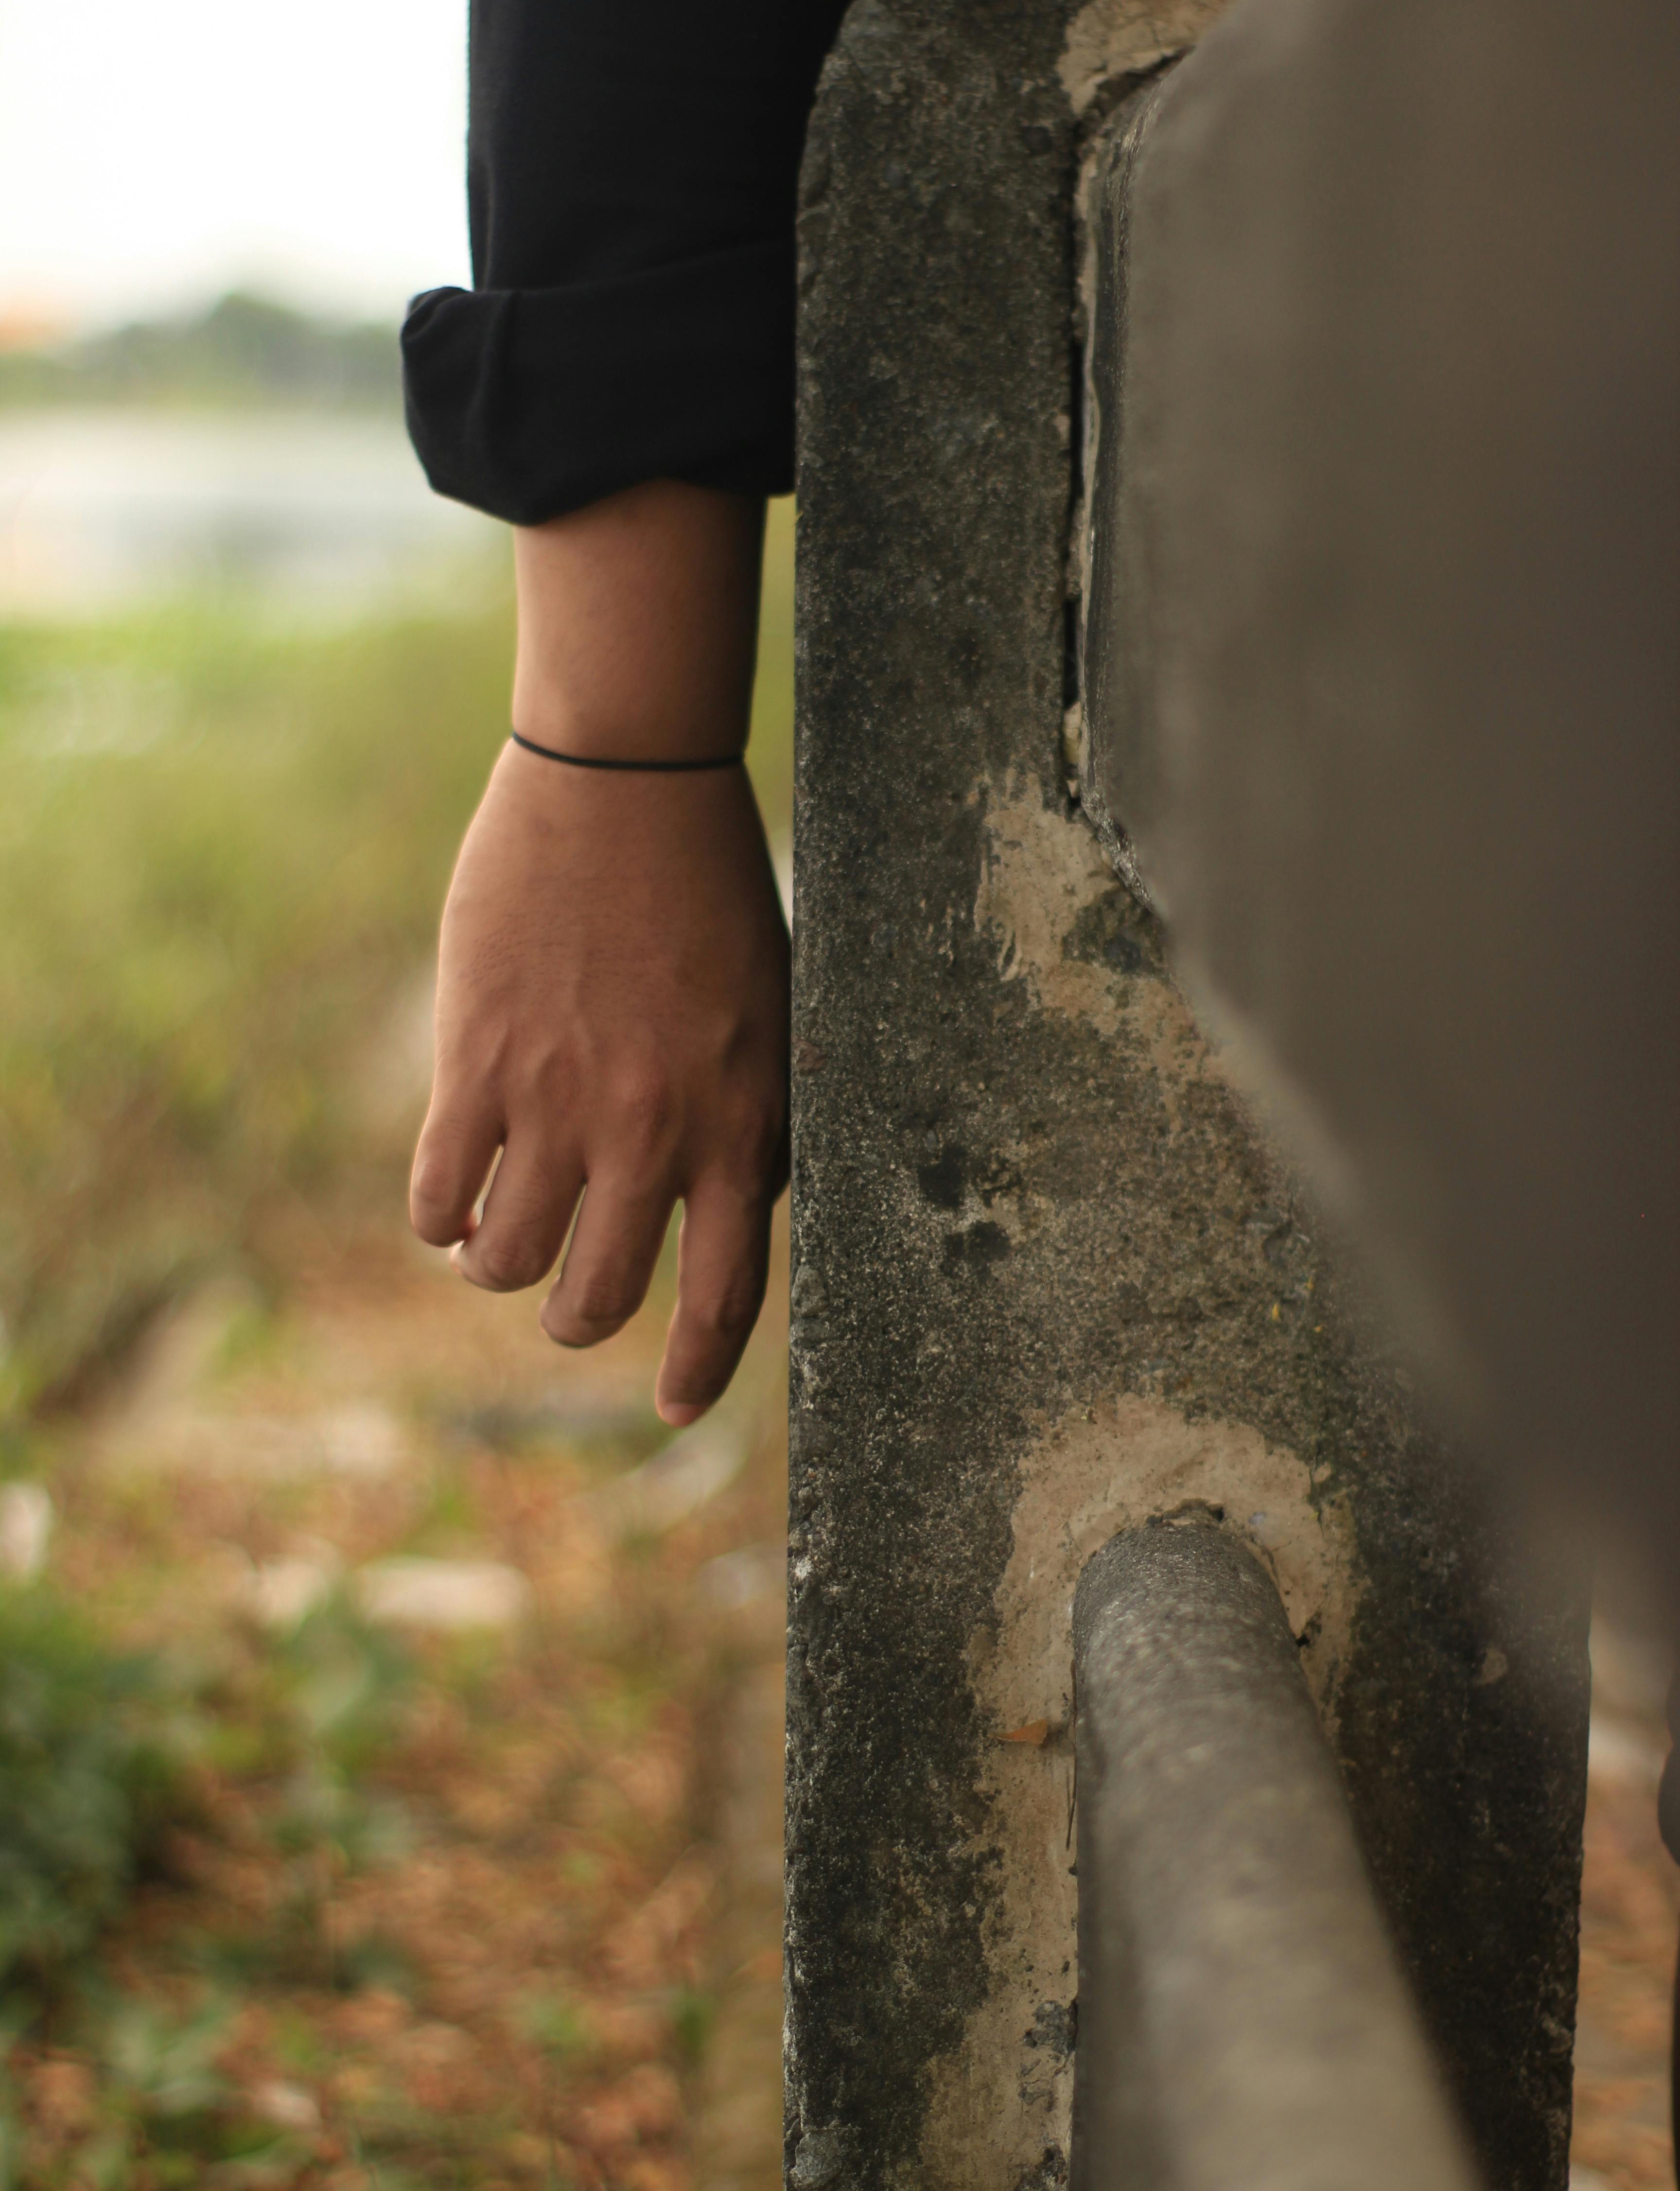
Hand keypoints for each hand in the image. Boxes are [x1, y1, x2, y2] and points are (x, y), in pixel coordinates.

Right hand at [408, 483, 787, 1423]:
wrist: (628, 784)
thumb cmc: (711, 893)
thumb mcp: (770, 1019)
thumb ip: (752, 1119)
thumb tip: (732, 1211)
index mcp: (744, 1126)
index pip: (725, 1294)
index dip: (696, 1368)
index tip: (675, 1406)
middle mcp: (655, 1134)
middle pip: (601, 1295)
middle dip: (575, 1317)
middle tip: (561, 1299)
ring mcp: (561, 1105)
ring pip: (507, 1264)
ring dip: (495, 1272)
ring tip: (491, 1246)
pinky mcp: (478, 1065)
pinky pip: (440, 1197)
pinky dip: (438, 1221)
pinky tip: (446, 1205)